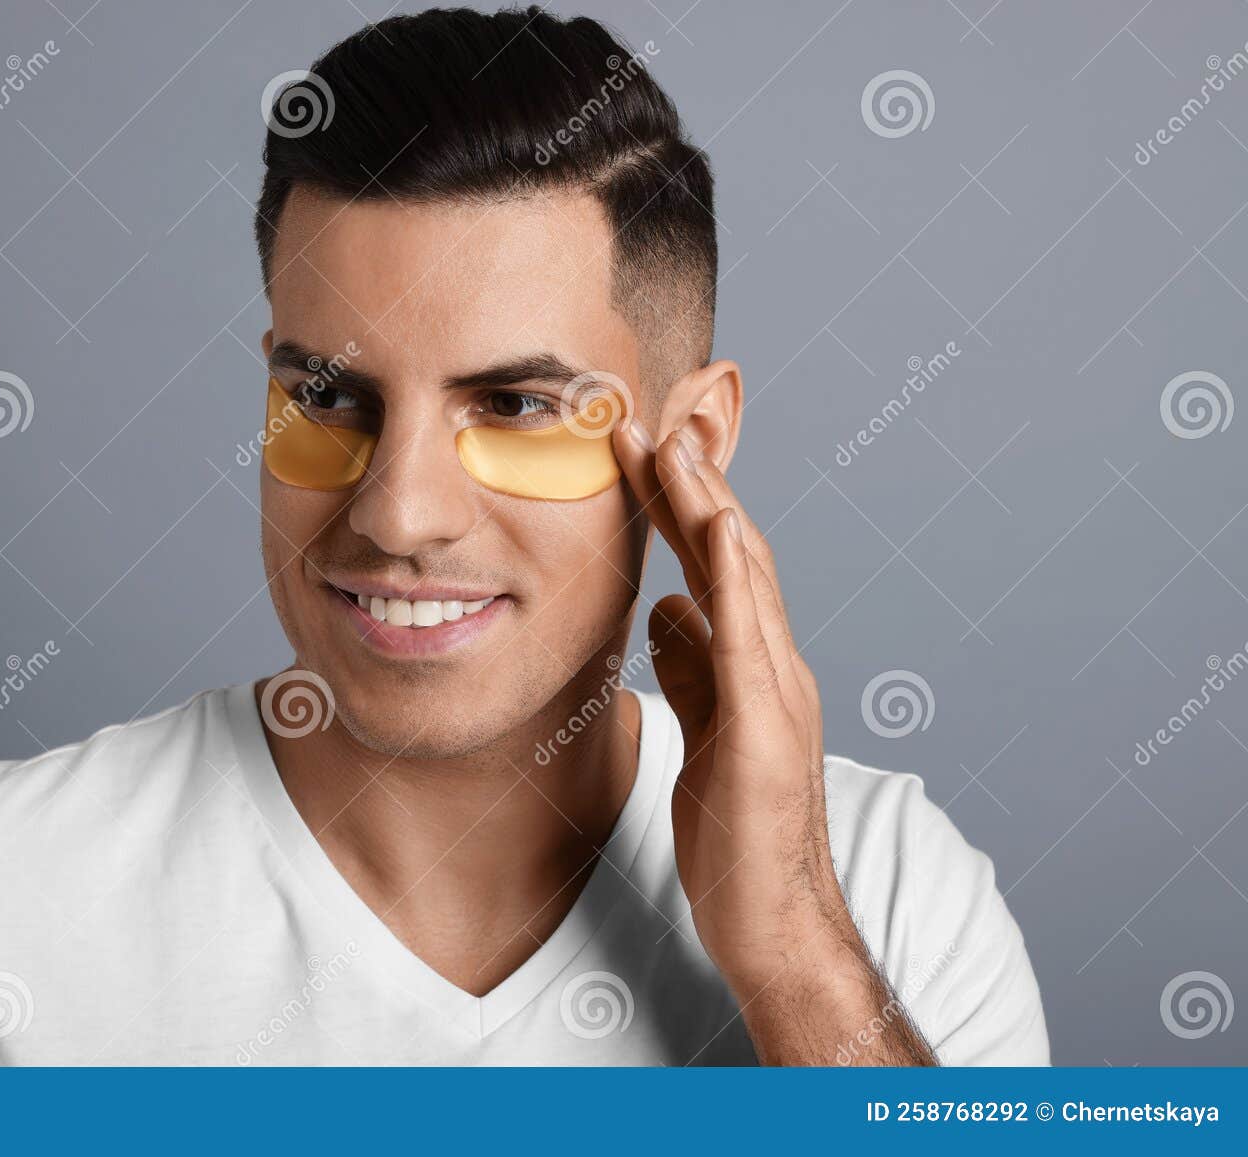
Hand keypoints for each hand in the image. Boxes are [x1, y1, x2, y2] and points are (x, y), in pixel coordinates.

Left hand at [611, 416, 849, 998]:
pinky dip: (739, 582)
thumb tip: (667, 609)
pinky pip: (751, 642)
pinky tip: (721, 533)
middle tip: (653, 419)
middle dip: (694, 484)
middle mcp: (772, 666)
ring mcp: (777, 695)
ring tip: (678, 449)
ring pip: (747, 582)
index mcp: (749, 666)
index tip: (643, 449)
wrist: (770, 919)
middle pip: (731, 555)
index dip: (681, 504)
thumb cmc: (734, 832)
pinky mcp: (767, 732)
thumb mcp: (701, 731)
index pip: (713, 566)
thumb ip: (692, 668)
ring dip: (712, 510)